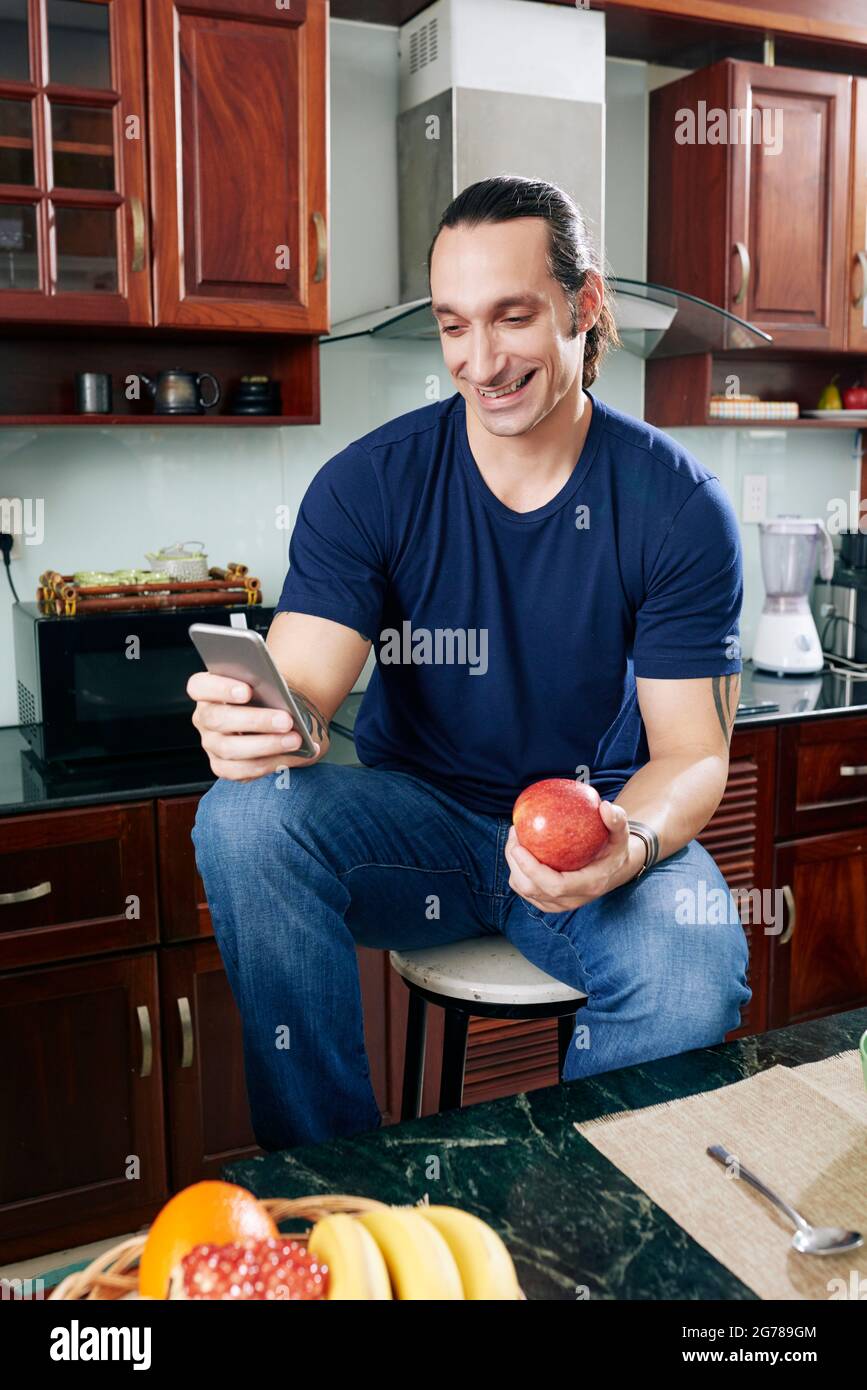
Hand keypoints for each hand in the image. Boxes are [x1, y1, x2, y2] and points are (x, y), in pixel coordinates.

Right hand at [187, 671, 320, 781]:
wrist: (280, 719)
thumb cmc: (271, 694)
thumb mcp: (269, 682)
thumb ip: (268, 683)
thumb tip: (282, 694)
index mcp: (208, 690)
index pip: (199, 686)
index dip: (220, 688)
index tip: (247, 691)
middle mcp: (205, 717)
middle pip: (218, 719)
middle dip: (255, 720)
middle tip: (286, 720)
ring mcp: (211, 744)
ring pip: (229, 749)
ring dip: (267, 745)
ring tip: (296, 740)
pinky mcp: (223, 766)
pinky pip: (241, 771)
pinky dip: (271, 764)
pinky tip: (296, 755)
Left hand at [505, 800, 642, 914]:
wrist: (617, 870)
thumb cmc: (616, 848)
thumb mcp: (622, 834)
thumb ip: (617, 820)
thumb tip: (605, 806)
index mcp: (589, 885)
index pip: (555, 885)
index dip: (532, 869)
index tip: (520, 846)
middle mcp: (573, 899)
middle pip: (533, 889)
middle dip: (516, 863)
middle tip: (514, 833)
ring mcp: (560, 904)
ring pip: (525, 891)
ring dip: (514, 866)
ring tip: (514, 838)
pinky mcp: (551, 902)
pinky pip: (526, 889)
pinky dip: (517, 871)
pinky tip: (518, 849)